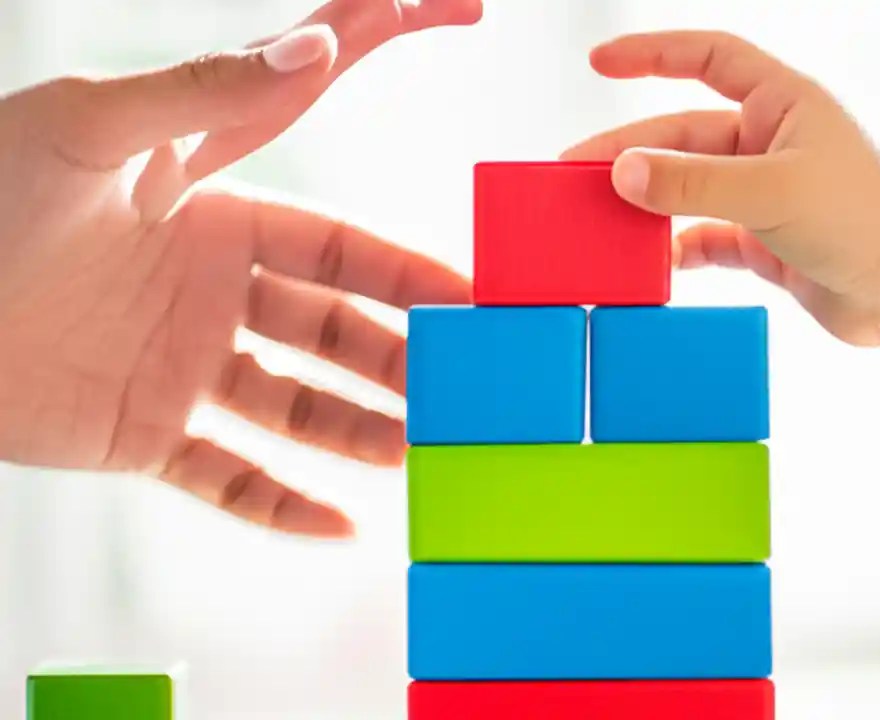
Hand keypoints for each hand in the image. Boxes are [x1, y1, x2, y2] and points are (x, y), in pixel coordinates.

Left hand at [0, 0, 480, 536]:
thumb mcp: (90, 126)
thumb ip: (203, 92)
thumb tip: (313, 45)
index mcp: (212, 220)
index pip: (338, 244)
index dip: (409, 267)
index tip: (475, 288)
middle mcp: (211, 295)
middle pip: (334, 333)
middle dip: (402, 359)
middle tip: (467, 388)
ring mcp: (181, 367)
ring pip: (297, 408)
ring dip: (361, 432)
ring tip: (422, 454)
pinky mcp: (141, 434)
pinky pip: (226, 479)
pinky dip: (282, 506)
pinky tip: (342, 525)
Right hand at [563, 31, 879, 346]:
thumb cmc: (864, 222)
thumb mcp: (770, 191)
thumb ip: (693, 183)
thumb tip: (624, 173)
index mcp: (784, 103)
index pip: (710, 58)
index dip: (653, 55)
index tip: (600, 62)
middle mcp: (772, 143)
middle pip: (684, 134)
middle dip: (631, 151)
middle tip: (576, 173)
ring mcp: (767, 195)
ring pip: (690, 189)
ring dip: (648, 202)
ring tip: (600, 219)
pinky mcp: (766, 243)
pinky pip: (706, 239)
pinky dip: (678, 249)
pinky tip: (655, 261)